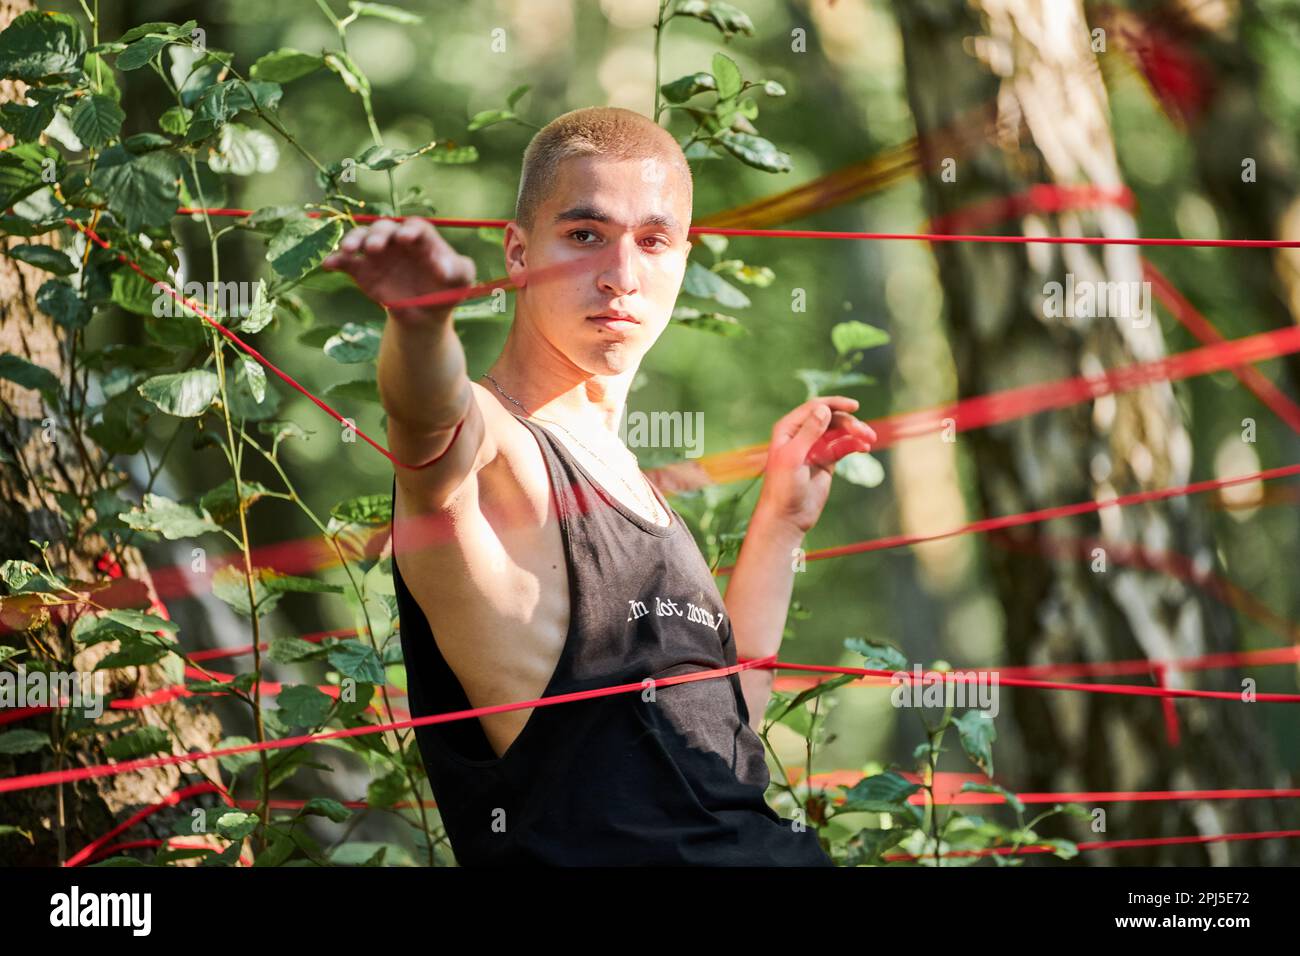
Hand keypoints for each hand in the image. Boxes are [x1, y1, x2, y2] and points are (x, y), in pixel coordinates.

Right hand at [321, 218, 476, 324]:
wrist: (425, 315)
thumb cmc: (446, 290)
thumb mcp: (462, 280)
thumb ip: (459, 269)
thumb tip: (444, 268)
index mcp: (421, 239)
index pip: (415, 227)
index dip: (410, 230)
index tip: (406, 238)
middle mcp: (396, 240)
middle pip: (384, 228)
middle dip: (378, 235)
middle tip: (375, 248)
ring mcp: (377, 253)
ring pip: (361, 238)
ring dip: (352, 240)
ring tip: (348, 250)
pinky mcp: (361, 270)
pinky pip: (345, 262)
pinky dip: (335, 260)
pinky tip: (328, 265)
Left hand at [753, 396, 876, 535]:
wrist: (787, 517)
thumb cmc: (783, 488)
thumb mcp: (793, 457)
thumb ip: (809, 432)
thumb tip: (824, 409)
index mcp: (789, 429)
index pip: (814, 408)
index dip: (834, 404)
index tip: (854, 407)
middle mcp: (802, 434)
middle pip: (830, 418)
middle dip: (848, 422)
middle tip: (865, 432)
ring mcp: (815, 447)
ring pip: (839, 431)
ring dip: (855, 432)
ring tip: (870, 439)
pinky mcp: (825, 461)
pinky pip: (843, 446)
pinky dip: (854, 444)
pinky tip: (864, 448)